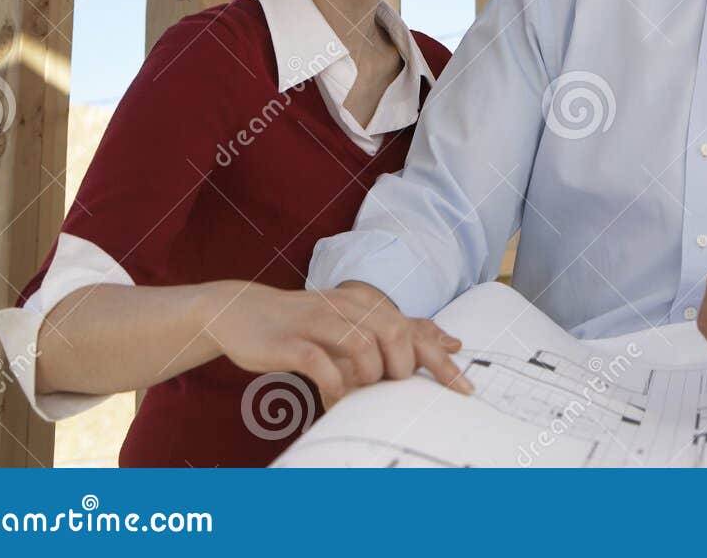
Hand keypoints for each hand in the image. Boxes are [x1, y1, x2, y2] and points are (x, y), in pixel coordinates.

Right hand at [203, 280, 473, 407]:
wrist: (241, 312)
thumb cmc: (307, 324)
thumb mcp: (357, 322)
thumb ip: (403, 331)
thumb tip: (452, 342)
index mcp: (368, 305)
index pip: (415, 332)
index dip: (442, 362)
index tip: (465, 389)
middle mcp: (348, 307)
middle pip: (395, 334)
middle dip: (402, 368)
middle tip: (390, 387)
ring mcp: (319, 321)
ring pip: (363, 346)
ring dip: (368, 376)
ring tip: (360, 392)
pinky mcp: (291, 340)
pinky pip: (321, 364)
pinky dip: (334, 386)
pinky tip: (333, 400)